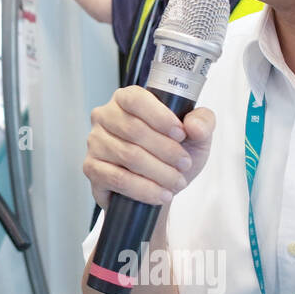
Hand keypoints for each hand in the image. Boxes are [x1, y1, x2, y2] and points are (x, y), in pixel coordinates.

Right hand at [83, 86, 213, 210]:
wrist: (160, 187)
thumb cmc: (173, 155)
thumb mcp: (196, 136)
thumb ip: (203, 122)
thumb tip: (193, 125)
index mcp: (126, 99)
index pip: (136, 99)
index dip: (160, 117)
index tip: (181, 134)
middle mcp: (104, 116)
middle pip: (134, 130)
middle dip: (166, 150)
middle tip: (185, 164)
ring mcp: (95, 142)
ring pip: (128, 155)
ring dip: (159, 172)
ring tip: (177, 181)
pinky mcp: (91, 168)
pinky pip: (117, 178)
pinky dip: (144, 189)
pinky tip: (161, 194)